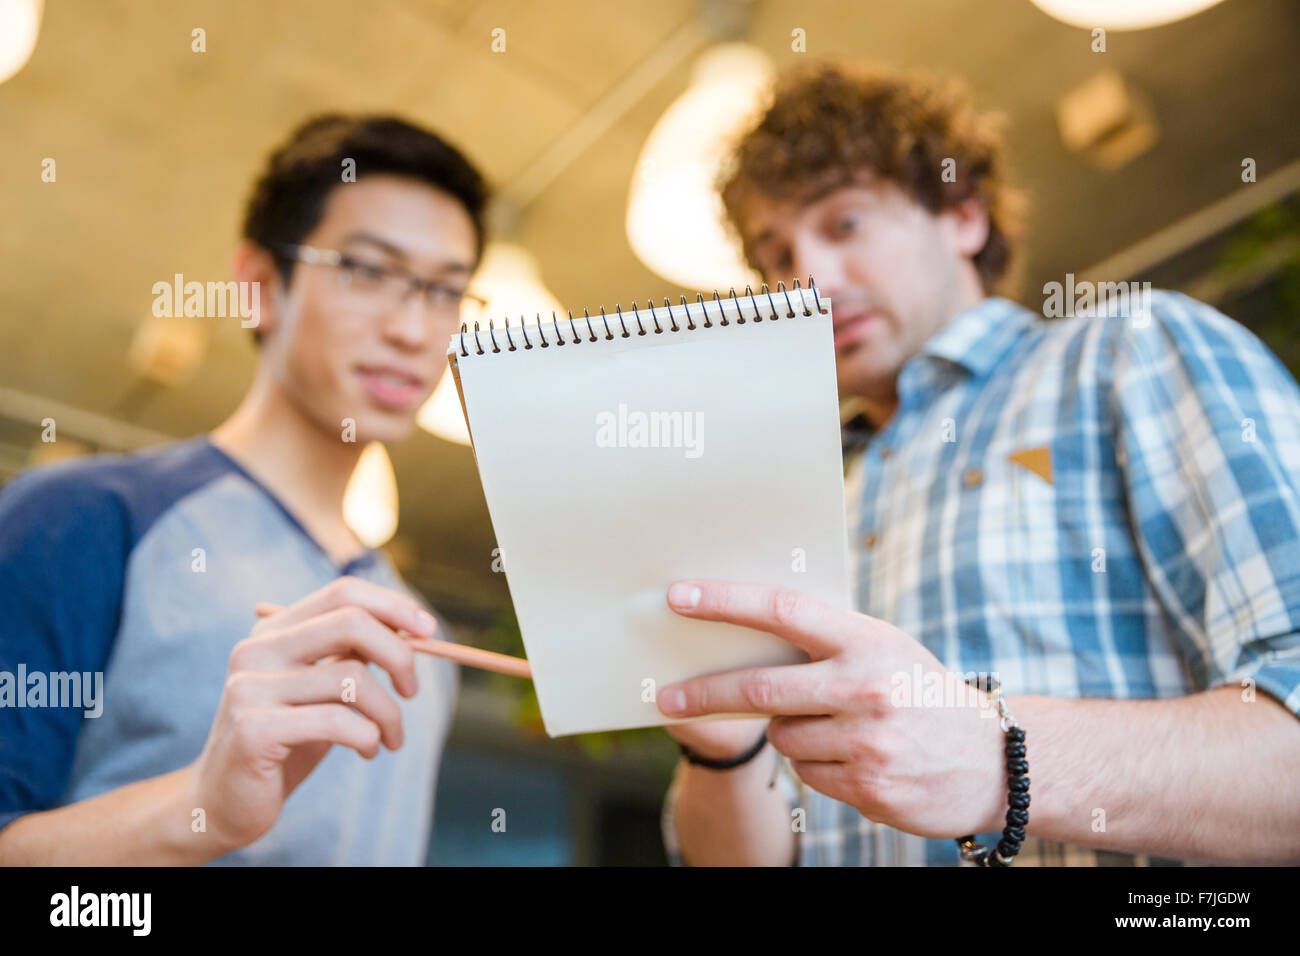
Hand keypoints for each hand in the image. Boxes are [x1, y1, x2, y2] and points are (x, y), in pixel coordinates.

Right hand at [185, 576, 434, 852]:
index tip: (428, 630)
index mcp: (273, 632)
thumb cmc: (285, 743)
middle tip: (412, 689)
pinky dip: (367, 736)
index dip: (393, 606)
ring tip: (390, 738)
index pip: (343, 593)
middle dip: (399, 654)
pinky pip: (337, 721)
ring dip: (388, 713)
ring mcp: (249, 688)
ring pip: (353, 678)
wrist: (222, 802)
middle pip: (350, 622)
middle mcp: (256, 650)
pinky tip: (367, 751)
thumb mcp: (322, 692)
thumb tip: (413, 630)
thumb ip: (352, 656)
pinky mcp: (253, 729)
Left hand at [656, 580, 1006, 838]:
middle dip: (705, 692)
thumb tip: (744, 629)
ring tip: (839, 728)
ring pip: (783, 737)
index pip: (781, 610)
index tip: (678, 596)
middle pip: (760, 689)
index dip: (725, 601)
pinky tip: (856, 758)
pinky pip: (808, 773)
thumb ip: (827, 641)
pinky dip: (817, 764)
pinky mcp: (868, 787)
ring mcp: (866, 742)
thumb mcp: (885, 649)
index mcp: (866, 640)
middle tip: (667, 695)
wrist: (995, 759)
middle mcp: (864, 688)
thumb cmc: (922, 692)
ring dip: (791, 733)